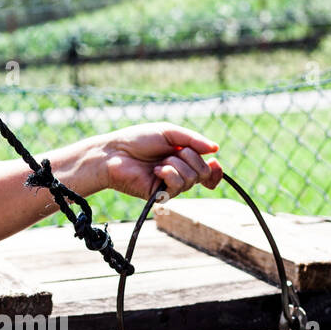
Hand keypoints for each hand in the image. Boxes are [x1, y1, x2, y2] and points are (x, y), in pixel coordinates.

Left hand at [100, 122, 222, 200]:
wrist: (115, 152)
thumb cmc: (138, 140)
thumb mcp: (169, 133)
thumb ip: (193, 140)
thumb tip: (216, 149)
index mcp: (182, 159)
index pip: (207, 171)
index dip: (215, 170)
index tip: (214, 163)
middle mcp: (178, 174)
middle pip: (203, 172)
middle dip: (192, 157)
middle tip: (173, 152)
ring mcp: (169, 186)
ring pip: (192, 178)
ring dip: (178, 164)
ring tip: (160, 161)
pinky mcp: (160, 196)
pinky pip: (178, 186)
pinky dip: (170, 173)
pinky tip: (156, 170)